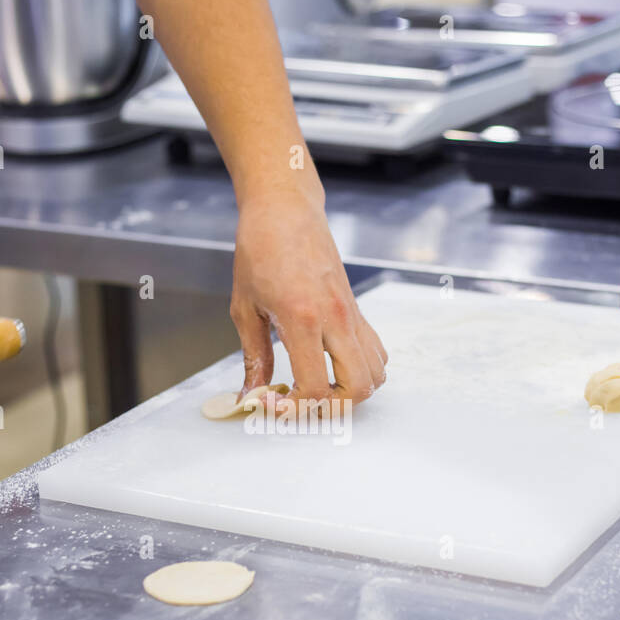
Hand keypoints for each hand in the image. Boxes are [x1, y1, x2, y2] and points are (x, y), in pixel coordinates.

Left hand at [230, 187, 386, 409]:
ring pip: (375, 374)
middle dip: (330, 408)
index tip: (269, 403)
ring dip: (349, 391)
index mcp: (303, 319)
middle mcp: (336, 319)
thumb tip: (249, 394)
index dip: (292, 408)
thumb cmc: (260, 250)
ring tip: (316, 385)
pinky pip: (375, 352)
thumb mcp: (244, 308)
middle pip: (357, 388)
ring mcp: (352, 315)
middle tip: (299, 401)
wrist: (285, 211)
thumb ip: (253, 358)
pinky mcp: (358, 311)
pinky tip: (330, 364)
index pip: (315, 387)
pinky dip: (361, 370)